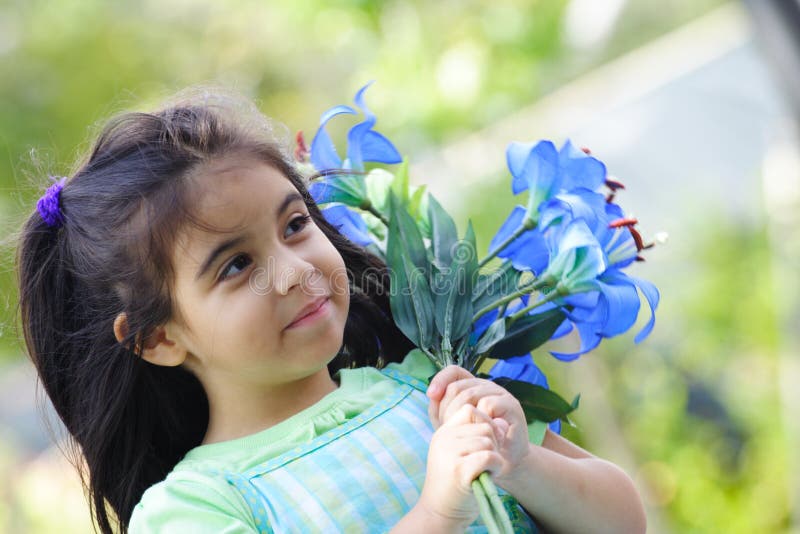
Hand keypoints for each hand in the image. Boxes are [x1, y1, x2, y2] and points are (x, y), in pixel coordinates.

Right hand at [418, 404, 503, 528]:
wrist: (440, 513)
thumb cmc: (456, 484)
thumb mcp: (464, 454)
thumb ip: (481, 435)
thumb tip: (503, 423)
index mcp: (443, 432)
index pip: (470, 410)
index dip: (485, 422)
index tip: (487, 443)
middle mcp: (443, 439)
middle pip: (484, 425)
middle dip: (493, 443)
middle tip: (486, 461)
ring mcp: (449, 454)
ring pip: (488, 440)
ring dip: (494, 456)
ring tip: (485, 470)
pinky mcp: (459, 470)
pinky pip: (489, 456)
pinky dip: (496, 466)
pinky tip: (489, 476)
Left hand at [427, 366, 529, 486]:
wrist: (500, 463)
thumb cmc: (474, 443)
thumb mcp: (451, 426)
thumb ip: (438, 410)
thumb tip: (431, 393)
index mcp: (471, 386)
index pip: (454, 371)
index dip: (440, 379)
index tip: (430, 395)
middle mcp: (486, 386)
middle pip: (458, 386)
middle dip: (448, 409)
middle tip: (449, 429)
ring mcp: (500, 393)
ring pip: (470, 394)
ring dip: (461, 417)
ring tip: (463, 434)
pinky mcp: (512, 404)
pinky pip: (487, 404)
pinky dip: (480, 419)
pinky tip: (479, 434)